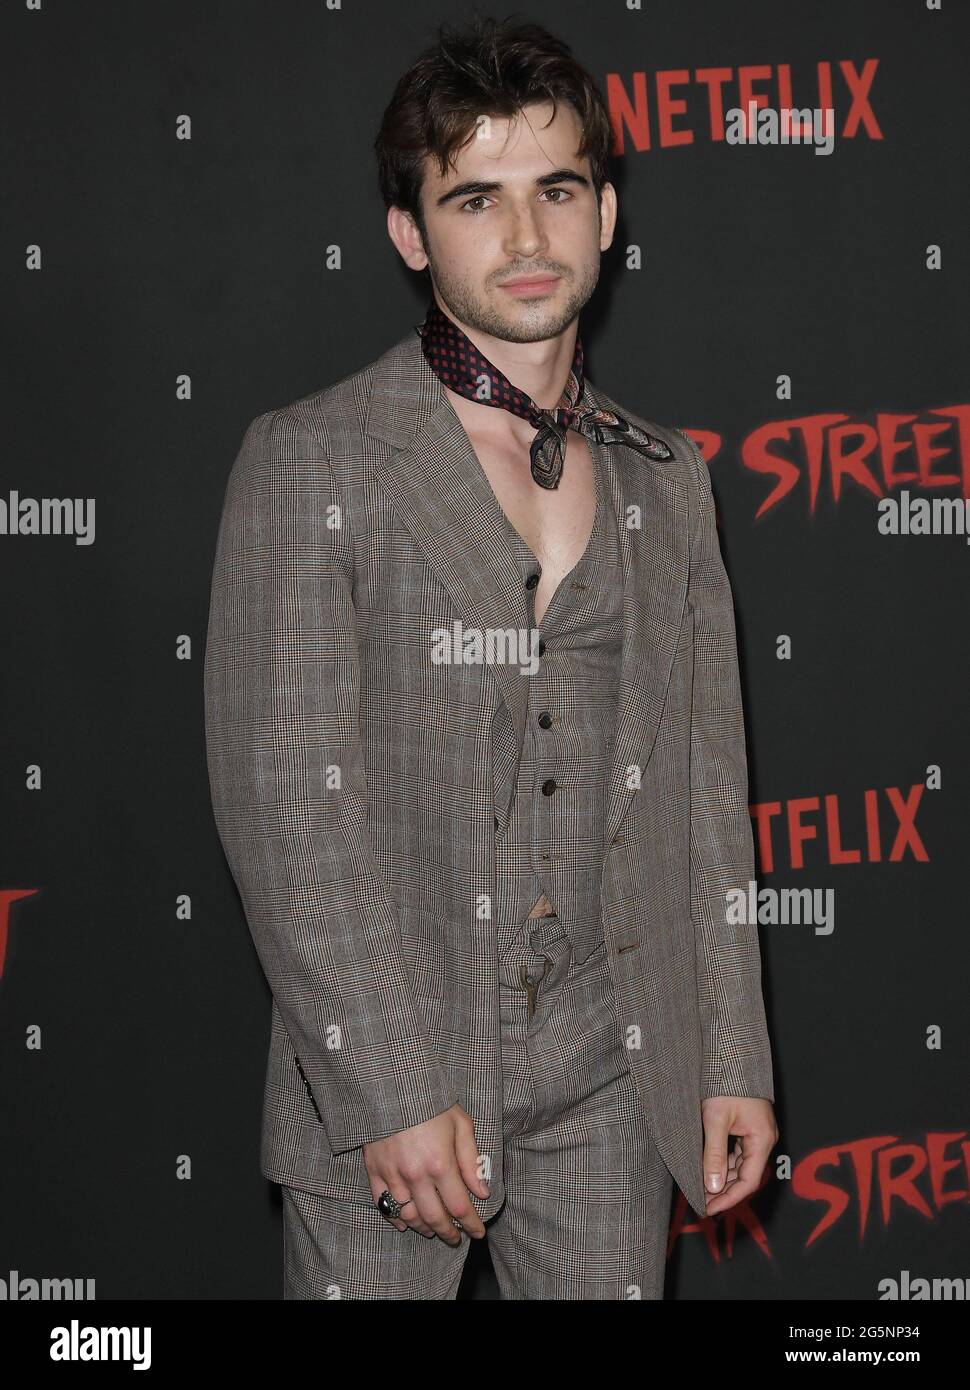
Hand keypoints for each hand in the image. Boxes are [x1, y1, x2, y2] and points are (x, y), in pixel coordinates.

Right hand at [362, 1105, 489, 1243]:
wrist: (391, 1085)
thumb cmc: (431, 1102)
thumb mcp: (460, 1124)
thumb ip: (471, 1161)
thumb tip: (482, 1192)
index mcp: (440, 1163)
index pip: (460, 1207)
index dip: (472, 1224)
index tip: (479, 1233)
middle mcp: (416, 1175)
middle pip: (435, 1218)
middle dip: (449, 1233)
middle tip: (456, 1239)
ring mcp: (392, 1175)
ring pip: (409, 1216)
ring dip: (424, 1228)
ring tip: (434, 1231)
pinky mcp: (374, 1171)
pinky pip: (383, 1205)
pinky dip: (396, 1218)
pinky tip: (406, 1222)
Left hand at [700, 1096, 777, 1215]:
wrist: (732, 1056)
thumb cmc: (726, 1084)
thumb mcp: (716, 1120)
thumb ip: (714, 1154)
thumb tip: (712, 1185)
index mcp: (762, 1139)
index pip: (748, 1181)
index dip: (728, 1198)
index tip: (708, 1208)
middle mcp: (763, 1139)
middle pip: (744, 1175)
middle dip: (723, 1190)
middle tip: (700, 1200)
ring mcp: (756, 1133)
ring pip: (739, 1164)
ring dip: (721, 1177)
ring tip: (699, 1187)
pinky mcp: (747, 1127)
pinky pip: (736, 1152)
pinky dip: (721, 1162)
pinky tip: (706, 1168)